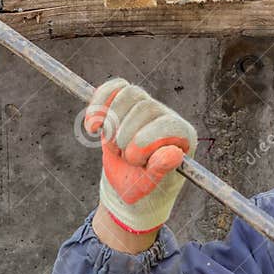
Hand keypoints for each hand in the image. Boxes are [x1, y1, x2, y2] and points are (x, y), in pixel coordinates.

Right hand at [84, 78, 196, 233]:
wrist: (125, 181)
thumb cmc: (143, 185)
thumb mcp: (150, 183)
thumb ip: (161, 168)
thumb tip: (173, 153)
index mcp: (182, 135)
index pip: (167, 124)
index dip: (145, 139)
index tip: (130, 159)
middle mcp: (166, 116)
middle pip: (145, 106)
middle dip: (124, 133)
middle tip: (120, 154)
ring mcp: (145, 106)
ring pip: (128, 93)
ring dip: (110, 120)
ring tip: (110, 143)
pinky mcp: (124, 102)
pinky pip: (112, 88)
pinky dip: (97, 104)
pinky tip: (92, 126)